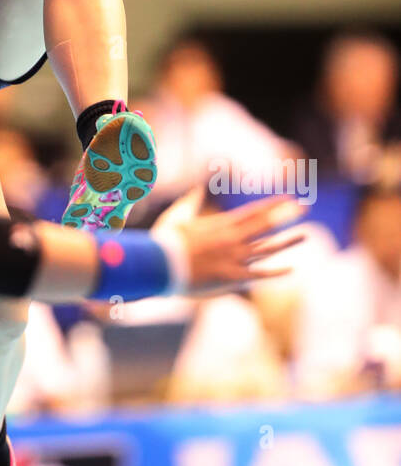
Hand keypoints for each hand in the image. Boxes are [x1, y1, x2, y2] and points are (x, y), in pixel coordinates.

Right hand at [173, 196, 304, 293]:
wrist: (160, 264)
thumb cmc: (166, 240)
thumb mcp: (178, 217)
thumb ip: (191, 203)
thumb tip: (197, 189)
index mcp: (221, 223)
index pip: (254, 211)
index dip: (273, 204)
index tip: (288, 197)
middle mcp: (233, 238)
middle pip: (266, 224)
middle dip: (286, 215)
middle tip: (304, 207)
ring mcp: (235, 258)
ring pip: (268, 248)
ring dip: (287, 240)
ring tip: (305, 233)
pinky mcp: (232, 277)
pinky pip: (259, 274)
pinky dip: (276, 271)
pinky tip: (291, 268)